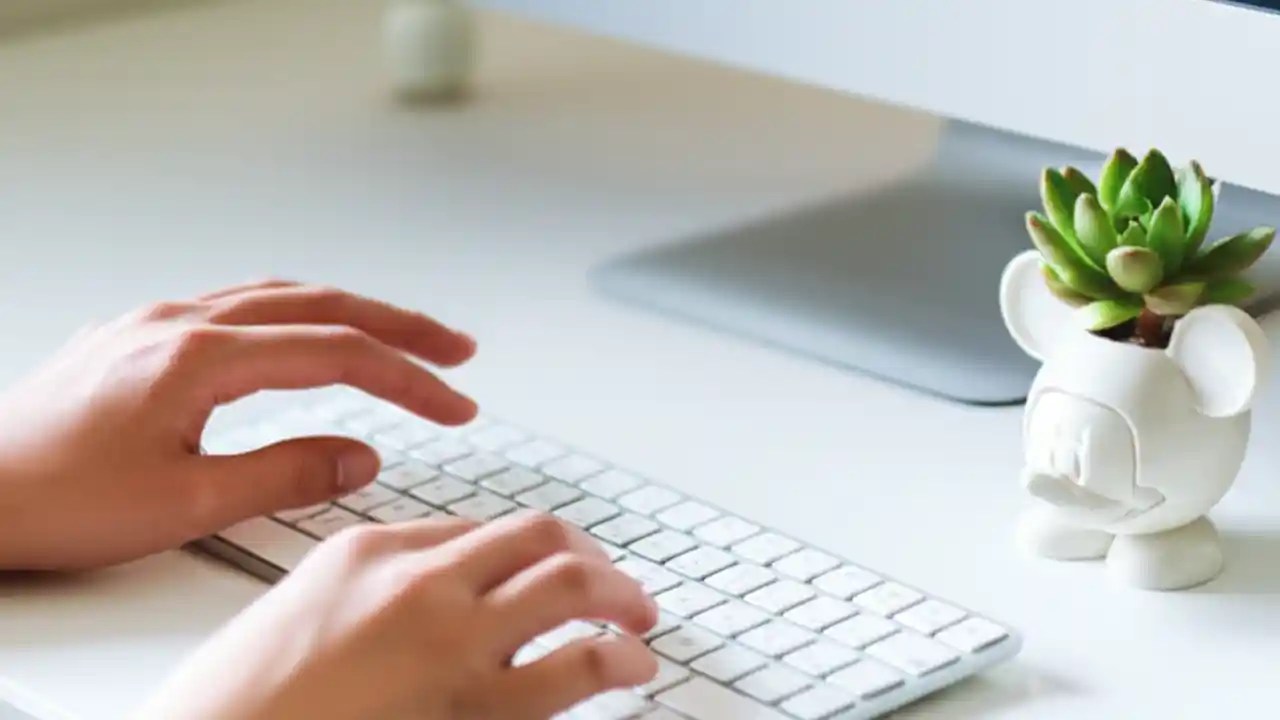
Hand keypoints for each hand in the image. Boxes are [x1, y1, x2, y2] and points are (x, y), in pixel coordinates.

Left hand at [0, 280, 476, 569]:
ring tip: (398, 333)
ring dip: (348, 311)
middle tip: (455, 349)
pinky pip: (235, 302)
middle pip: (319, 304)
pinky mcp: (135, 338)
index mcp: (199, 357)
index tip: (454, 402)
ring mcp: (155, 323)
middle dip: (398, 326)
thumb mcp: (185, 505)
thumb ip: (284, 474)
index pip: (336, 353)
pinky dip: (292, 312)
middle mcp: (180, 323)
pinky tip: (300, 330)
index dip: (408, 377)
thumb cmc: (53, 501)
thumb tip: (359, 455)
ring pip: (277, 295)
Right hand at [138, 512, 658, 719]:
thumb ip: (366, 589)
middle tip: (618, 584)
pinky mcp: (479, 707)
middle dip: (592, 556)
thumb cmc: (237, 703)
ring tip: (639, 618)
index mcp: (368, 551)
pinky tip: (630, 668)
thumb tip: (436, 588)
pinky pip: (576, 668)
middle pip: (537, 538)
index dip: (532, 550)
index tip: (555, 566)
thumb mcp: (297, 613)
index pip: (479, 529)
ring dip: (621, 597)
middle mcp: (420, 582)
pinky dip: (618, 660)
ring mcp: (453, 640)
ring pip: (570, 584)